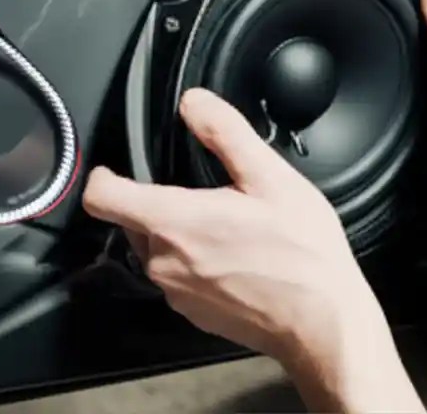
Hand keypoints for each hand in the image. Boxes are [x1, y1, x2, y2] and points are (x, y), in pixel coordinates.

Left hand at [83, 89, 420, 411]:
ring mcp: (176, 293)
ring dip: (181, 236)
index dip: (104, 176)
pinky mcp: (193, 315)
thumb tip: (194, 103)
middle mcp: (163, 262)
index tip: (117, 169)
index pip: (102, 197)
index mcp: (174, 222)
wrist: (324, 324)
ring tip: (230, 231)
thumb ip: (226, 132)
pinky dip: (196, 264)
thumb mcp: (271, 178)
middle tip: (209, 197)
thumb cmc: (304, 255)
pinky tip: (237, 260)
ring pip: (157, 250)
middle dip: (160, 204)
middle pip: (132, 221)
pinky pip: (178, 278)